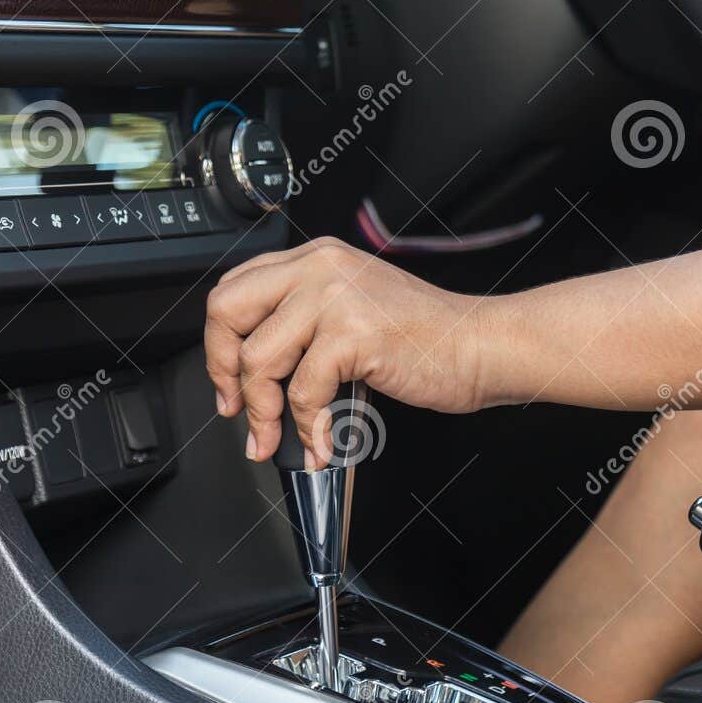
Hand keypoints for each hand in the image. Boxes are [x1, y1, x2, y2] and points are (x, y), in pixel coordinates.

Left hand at [205, 237, 496, 466]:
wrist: (482, 346)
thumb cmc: (428, 337)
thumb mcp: (355, 310)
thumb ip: (307, 322)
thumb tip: (254, 372)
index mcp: (316, 259)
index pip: (236, 287)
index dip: (220, 342)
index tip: (229, 382)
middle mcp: (320, 268)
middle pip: (228, 310)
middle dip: (223, 370)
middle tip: (237, 409)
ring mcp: (335, 297)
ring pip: (258, 359)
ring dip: (264, 413)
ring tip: (280, 439)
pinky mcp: (352, 333)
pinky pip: (301, 392)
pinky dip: (307, 429)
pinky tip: (322, 443)